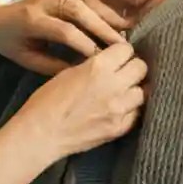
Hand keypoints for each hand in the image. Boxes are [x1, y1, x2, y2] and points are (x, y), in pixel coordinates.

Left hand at [0, 0, 129, 74]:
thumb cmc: (10, 44)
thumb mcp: (26, 58)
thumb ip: (51, 65)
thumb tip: (81, 72)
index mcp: (30, 21)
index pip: (63, 31)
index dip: (84, 44)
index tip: (101, 60)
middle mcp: (43, 3)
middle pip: (78, 11)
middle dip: (101, 28)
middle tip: (121, 46)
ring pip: (84, 0)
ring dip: (107, 14)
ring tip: (126, 31)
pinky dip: (103, 7)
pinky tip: (118, 20)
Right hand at [14, 41, 146, 160]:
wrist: (41, 134)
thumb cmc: (46, 101)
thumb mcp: (68, 72)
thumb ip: (93, 66)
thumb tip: (109, 61)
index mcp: (98, 67)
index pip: (127, 49)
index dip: (121, 52)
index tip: (117, 57)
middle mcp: (113, 85)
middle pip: (141, 68)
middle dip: (132, 68)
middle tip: (122, 73)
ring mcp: (119, 109)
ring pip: (142, 92)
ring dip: (133, 89)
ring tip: (121, 92)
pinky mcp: (120, 128)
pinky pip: (136, 113)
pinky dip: (130, 109)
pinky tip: (118, 109)